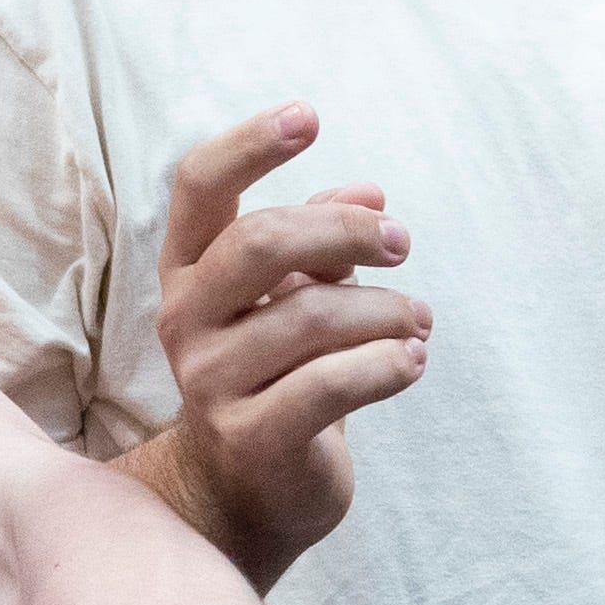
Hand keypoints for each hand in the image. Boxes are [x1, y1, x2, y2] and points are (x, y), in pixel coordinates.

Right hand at [134, 104, 423, 588]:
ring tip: (420, 322)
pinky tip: (412, 363)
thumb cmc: (272, 376)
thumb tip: (371, 191)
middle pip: (260, 245)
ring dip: (389, 312)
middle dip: (347, 234)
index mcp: (187, 272)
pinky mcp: (250, 435)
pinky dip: (388, 367)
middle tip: (402, 243)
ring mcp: (209, 380)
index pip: (199, 189)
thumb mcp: (287, 300)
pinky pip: (332, 385)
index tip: (310, 116)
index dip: (249, 146)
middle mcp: (184, 318)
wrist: (243, 488)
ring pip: (312, 317)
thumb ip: (319, 246)